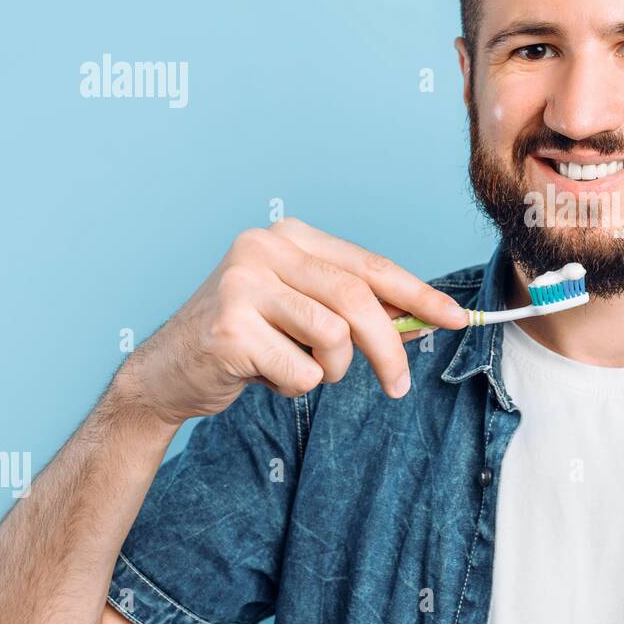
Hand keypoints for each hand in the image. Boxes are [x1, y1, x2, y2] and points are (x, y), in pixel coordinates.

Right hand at [117, 217, 466, 423]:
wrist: (168, 373)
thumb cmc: (248, 341)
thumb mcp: (304, 313)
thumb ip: (357, 309)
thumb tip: (426, 319)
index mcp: (291, 236)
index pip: (371, 265)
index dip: (419, 295)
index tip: (456, 320)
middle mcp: (265, 247)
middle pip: (358, 299)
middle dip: (390, 348)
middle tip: (400, 386)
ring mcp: (242, 283)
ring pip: (333, 337)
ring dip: (328, 371)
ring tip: (299, 369)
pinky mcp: (228, 327)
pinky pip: (300, 371)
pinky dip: (294, 386)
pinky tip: (263, 376)